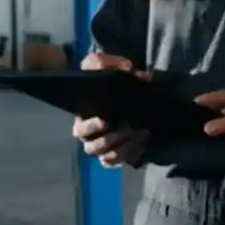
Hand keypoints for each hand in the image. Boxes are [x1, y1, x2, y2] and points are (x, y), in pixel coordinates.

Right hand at [71, 53, 152, 167]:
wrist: (112, 87)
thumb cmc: (100, 77)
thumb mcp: (100, 64)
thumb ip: (108, 62)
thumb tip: (127, 67)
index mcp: (82, 119)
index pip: (81, 130)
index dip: (92, 128)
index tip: (105, 120)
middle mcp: (90, 137)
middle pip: (94, 148)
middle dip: (112, 139)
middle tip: (129, 127)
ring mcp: (103, 148)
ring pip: (108, 158)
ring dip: (124, 148)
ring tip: (141, 132)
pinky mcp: (118, 153)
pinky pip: (121, 162)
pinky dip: (131, 153)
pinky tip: (143, 140)